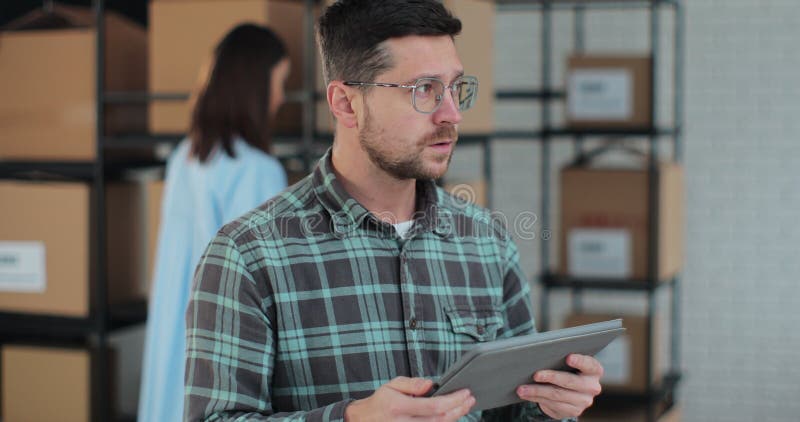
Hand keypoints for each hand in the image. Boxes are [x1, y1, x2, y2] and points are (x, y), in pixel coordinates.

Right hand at [345, 376, 474, 421]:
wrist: (364, 421)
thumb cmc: (380, 402)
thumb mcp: (391, 386)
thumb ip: (411, 384)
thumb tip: (430, 384)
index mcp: (399, 407)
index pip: (433, 406)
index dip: (453, 400)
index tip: (465, 392)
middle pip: (440, 420)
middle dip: (459, 409)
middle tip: (470, 399)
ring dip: (455, 417)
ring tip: (465, 406)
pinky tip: (452, 415)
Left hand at [516, 354, 603, 418]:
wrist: (570, 392)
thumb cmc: (566, 369)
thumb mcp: (567, 362)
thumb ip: (561, 356)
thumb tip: (539, 352)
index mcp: (594, 370)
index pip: (589, 365)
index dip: (580, 361)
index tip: (568, 357)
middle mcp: (592, 387)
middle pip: (570, 381)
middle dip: (551, 377)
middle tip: (535, 374)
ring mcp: (583, 401)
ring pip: (557, 394)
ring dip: (537, 391)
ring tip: (522, 388)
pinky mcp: (573, 411)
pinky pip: (552, 404)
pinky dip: (536, 398)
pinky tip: (526, 394)